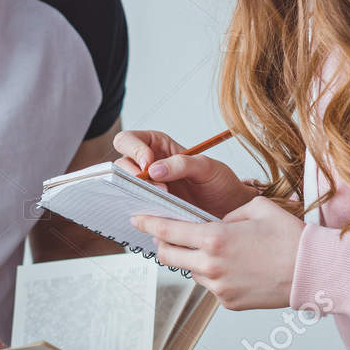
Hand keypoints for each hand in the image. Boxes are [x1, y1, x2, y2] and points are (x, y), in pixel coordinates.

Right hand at [113, 129, 253, 217]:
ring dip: (137, 191)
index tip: (149, 164)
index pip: (129, 139)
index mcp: (158, 146)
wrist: (230, 210)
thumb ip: (182, 163)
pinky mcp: (148, 205)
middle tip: (158, 186)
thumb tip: (153, 169)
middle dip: (133, 174)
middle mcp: (147, 165)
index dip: (133, 149)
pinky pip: (132, 204)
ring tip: (161, 198)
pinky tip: (154, 209)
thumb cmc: (220, 184)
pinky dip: (137, 206)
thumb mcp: (208, 167)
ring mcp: (147, 186)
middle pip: (119, 163)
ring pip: (122, 184)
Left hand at [131, 196, 304, 309]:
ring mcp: (218, 287)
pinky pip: (210, 285)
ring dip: (191, 259)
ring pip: (189, 270)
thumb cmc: (290, 237)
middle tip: (165, 234)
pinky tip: (233, 265)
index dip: (147, 223)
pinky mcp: (228, 302)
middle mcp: (211, 265)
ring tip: (214, 249)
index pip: (167, 231)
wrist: (315, 272)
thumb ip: (227, 213)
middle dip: (162, 243)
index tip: (136, 218)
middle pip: (167, 255)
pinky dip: (213, 273)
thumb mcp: (256, 209)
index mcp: (214, 238)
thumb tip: (214, 222)